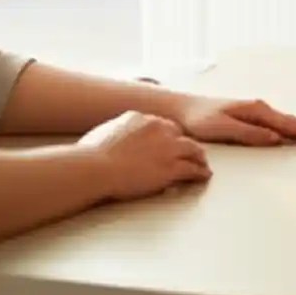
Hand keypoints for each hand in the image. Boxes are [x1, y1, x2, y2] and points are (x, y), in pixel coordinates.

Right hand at [77, 111, 210, 200]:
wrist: (97, 167)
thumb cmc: (92, 154)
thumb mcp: (104, 131)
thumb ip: (116, 130)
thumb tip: (114, 135)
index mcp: (140, 118)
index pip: (161, 124)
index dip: (166, 135)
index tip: (168, 142)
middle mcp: (158, 128)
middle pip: (179, 134)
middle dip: (183, 144)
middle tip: (189, 152)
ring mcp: (167, 147)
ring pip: (193, 149)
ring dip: (199, 157)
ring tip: (202, 163)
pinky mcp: (171, 167)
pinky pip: (192, 169)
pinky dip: (200, 172)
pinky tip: (203, 176)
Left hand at [173, 96, 295, 145]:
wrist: (181, 109)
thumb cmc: (197, 119)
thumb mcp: (220, 128)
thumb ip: (248, 133)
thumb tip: (275, 138)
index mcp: (256, 111)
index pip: (289, 124)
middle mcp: (259, 109)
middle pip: (292, 122)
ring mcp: (255, 112)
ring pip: (286, 122)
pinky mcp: (250, 118)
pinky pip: (277, 124)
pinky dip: (290, 128)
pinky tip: (294, 134)